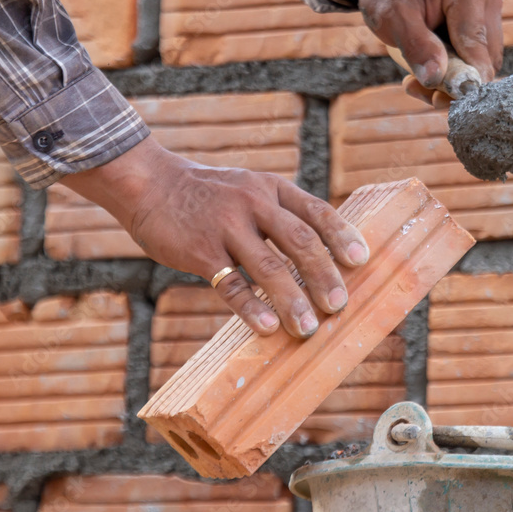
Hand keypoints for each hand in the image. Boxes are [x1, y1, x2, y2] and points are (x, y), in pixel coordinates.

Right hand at [60, 137, 368, 338]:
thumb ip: (282, 214)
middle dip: (323, 276)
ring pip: (268, 266)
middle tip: (339, 305)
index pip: (317, 211)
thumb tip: (323, 256)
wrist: (151, 183)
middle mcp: (254, 203)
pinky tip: (267, 327)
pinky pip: (231, 283)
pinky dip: (251, 307)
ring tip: (308, 328)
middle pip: (300, 241)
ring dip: (292, 299)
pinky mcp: (200, 250)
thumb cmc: (210, 195)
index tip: (361, 262)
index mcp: (272, 188)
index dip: (342, 237)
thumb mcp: (251, 189)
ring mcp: (226, 226)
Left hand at [331, 0, 503, 103]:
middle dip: (453, 82)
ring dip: (451, 80)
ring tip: (415, 79)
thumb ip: (416, 47)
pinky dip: (453, 71)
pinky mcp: (487, 20)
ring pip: (483, 63)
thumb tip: (437, 80)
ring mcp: (491, 6)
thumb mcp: (391, 16)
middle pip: (485, 58)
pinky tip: (427, 69)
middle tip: (415, 88)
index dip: (461, 79)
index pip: (476, 46)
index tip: (437, 100)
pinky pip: (478, 58)